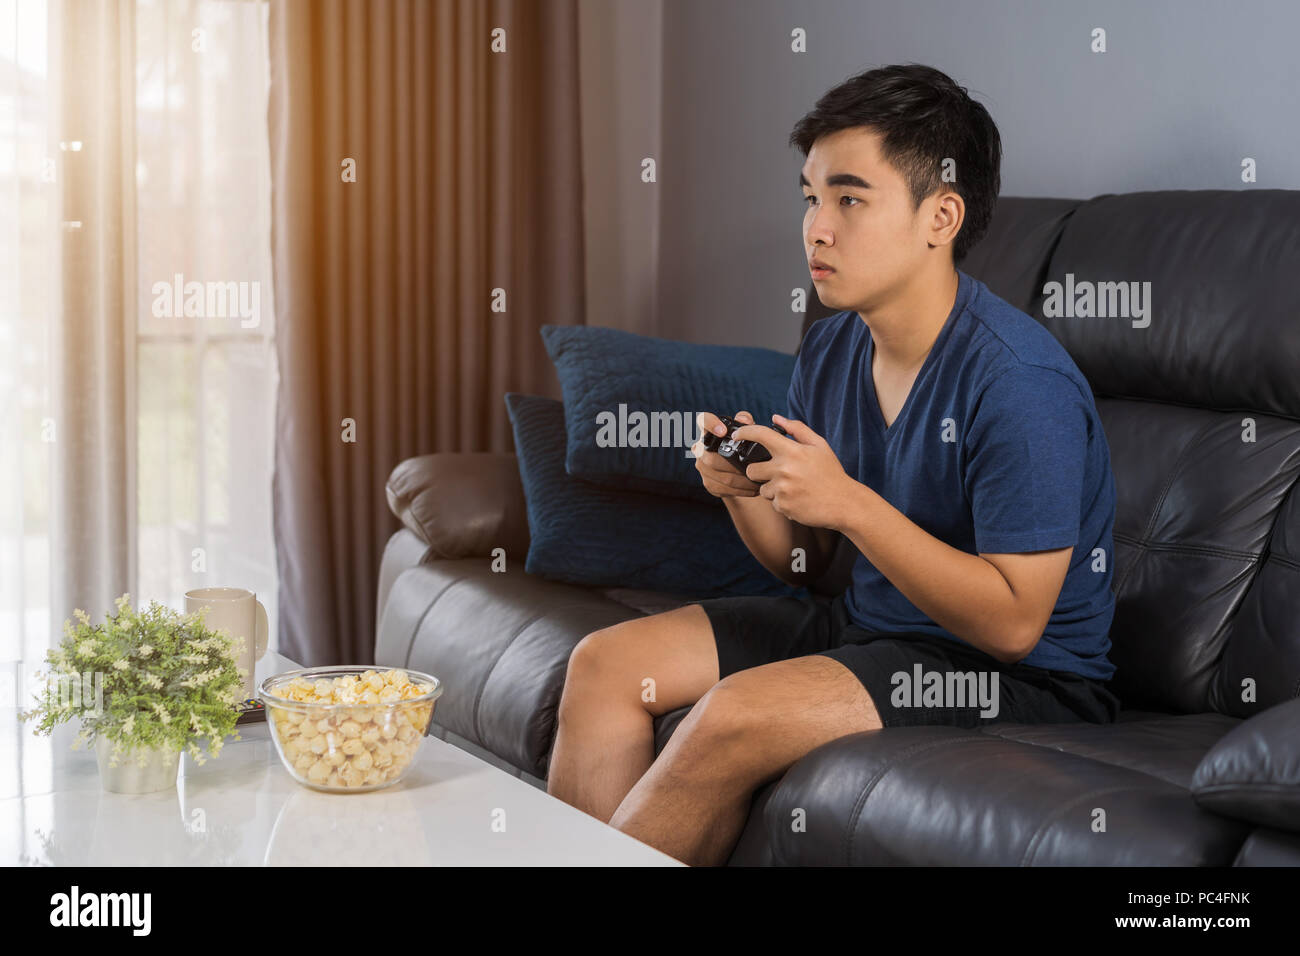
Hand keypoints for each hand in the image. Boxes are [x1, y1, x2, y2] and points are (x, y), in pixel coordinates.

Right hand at [692, 410, 761, 497]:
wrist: (737, 472)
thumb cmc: (742, 446)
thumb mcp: (747, 432)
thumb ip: (746, 422)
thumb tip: (743, 420)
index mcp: (709, 431)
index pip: (703, 420)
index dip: (710, 425)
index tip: (723, 432)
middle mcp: (700, 448)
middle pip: (712, 458)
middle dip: (735, 465)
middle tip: (754, 468)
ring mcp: (702, 467)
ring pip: (720, 476)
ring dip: (741, 480)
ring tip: (758, 481)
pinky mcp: (708, 483)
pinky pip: (723, 488)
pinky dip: (740, 490)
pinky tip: (752, 489)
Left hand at [732, 414, 855, 528]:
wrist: (844, 503)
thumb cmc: (831, 472)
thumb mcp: (819, 445)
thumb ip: (797, 429)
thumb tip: (776, 417)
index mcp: (792, 451)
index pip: (761, 435)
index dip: (745, 432)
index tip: (737, 435)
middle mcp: (784, 469)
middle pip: (751, 470)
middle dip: (759, 471)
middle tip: (775, 473)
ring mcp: (782, 489)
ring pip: (762, 488)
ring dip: (772, 488)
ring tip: (794, 488)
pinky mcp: (783, 506)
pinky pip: (773, 503)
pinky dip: (782, 502)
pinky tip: (798, 499)